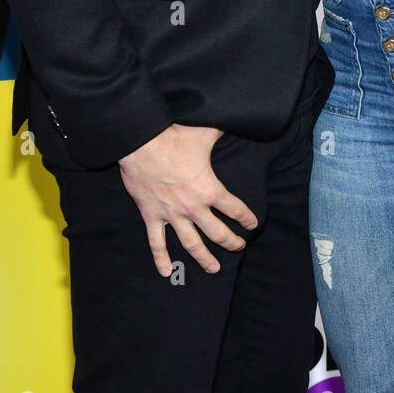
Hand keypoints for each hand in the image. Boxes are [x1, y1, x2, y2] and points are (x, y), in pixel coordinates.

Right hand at [118, 124, 258, 277]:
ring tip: (214, 268)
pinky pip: (157, 242)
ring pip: (191, 243)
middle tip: (239, 247)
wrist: (140, 144)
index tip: (253, 224)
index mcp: (209, 189)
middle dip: (231, 242)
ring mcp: (171, 215)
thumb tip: (236, 120)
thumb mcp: (205, 133)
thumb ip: (222, 131)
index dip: (246, 218)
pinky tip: (166, 272)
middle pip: (217, 232)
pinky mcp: (151, 216)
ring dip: (204, 257)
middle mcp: (193, 207)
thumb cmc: (173, 138)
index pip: (234, 209)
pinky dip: (161, 259)